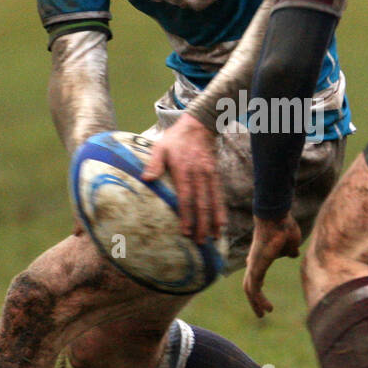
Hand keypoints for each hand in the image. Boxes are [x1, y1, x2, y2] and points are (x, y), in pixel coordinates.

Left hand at [140, 112, 226, 244]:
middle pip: (202, 203)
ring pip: (213, 201)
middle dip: (202, 224)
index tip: (186, 231)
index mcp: (184, 170)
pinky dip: (221, 210)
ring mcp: (209, 176)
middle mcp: (199, 175)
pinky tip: (221, 223)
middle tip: (200, 242)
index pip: (186, 197)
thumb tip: (146, 179)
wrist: (199, 125)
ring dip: (214, 221)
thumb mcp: (161, 147)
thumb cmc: (176, 139)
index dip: (187, 215)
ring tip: (214, 237)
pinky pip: (219, 195)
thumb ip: (154, 163)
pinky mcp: (215, 175)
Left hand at [243, 214, 301, 317]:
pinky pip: (254, 289)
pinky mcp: (255, 268)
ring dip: (255, 303)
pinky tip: (267, 309)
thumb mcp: (291, 243)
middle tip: (261, 312)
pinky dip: (258, 300)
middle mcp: (254, 261)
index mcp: (261, 256)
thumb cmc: (284, 227)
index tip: (261, 290)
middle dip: (254, 299)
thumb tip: (293, 254)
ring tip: (263, 314)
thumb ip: (290, 250)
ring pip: (250, 289)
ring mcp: (253, 265)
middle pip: (250, 284)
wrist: (276, 218)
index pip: (255, 273)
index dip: (257, 283)